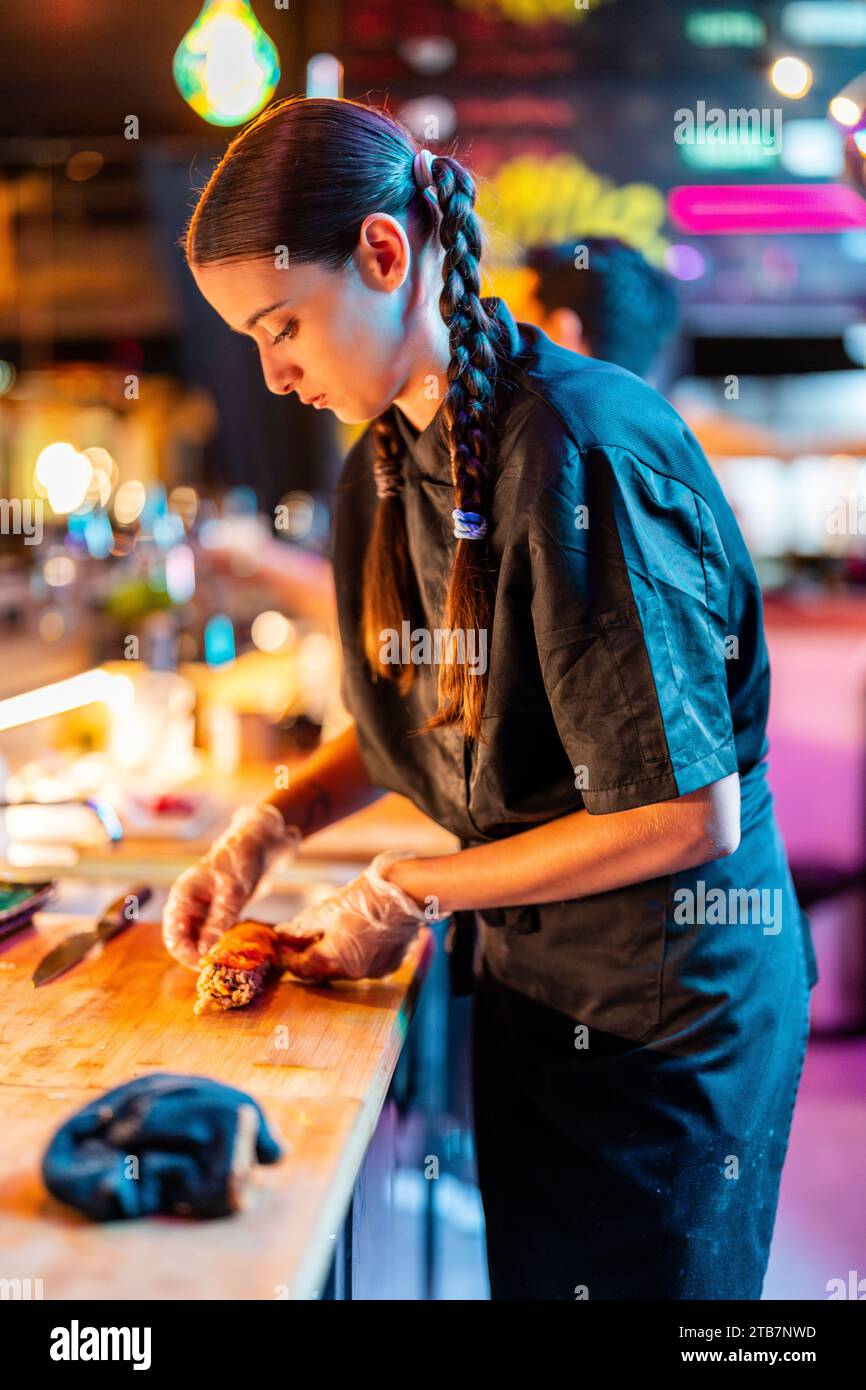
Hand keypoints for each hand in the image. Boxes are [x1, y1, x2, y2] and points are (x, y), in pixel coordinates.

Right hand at [162, 803, 300, 970]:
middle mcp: (189, 906)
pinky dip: (225, 944)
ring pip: (201, 943)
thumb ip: (219, 921)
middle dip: (201, 957)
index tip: (209, 966)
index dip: (187, 956)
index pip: (173, 938)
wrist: (262, 840)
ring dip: (214, 953)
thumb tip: (205, 953)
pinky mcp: (220, 914)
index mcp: (183, 897)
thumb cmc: (243, 858)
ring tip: (234, 956)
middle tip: (225, 966)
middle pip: (186, 944)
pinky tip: (240, 946)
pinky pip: (216, 937)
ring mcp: (204, 911)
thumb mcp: (233, 890)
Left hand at [276, 851, 437, 981]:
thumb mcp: (328, 908)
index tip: (281, 946)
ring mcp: (374, 972)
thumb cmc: (367, 896)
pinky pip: (366, 965)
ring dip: (334, 955)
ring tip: (331, 933)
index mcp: (333, 960)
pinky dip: (356, 955)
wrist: (408, 893)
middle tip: (302, 938)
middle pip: (322, 971)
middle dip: (310, 956)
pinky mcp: (390, 965)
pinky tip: (356, 935)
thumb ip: (303, 926)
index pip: (301, 967)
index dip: (287, 957)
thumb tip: (284, 933)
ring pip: (345, 969)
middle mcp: (353, 973)